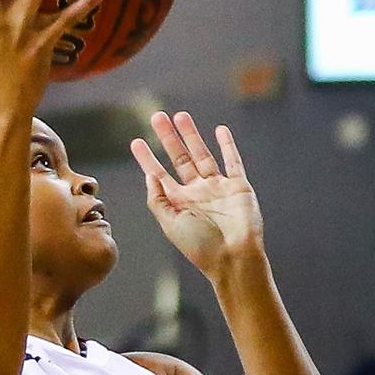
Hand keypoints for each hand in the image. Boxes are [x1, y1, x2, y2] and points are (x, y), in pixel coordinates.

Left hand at [130, 112, 264, 274]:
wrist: (234, 258)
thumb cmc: (200, 247)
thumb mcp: (170, 224)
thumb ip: (158, 199)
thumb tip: (149, 175)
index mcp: (179, 203)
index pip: (159, 175)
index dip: (147, 158)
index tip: (136, 141)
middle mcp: (197, 193)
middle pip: (180, 158)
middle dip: (168, 138)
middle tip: (157, 116)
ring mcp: (218, 188)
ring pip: (202, 155)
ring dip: (192, 135)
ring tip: (180, 115)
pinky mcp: (238, 187)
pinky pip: (233, 161)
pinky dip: (227, 145)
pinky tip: (219, 130)